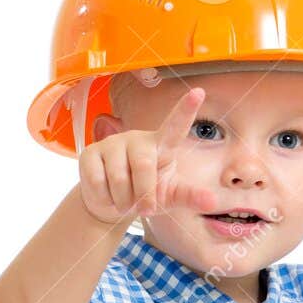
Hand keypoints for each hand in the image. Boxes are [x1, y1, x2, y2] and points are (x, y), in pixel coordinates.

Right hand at [77, 86, 219, 227]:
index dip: (186, 109)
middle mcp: (137, 139)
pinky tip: (107, 195)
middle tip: (145, 210)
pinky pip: (97, 180)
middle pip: (143, 165)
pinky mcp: (90, 153)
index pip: (176, 125)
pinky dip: (105, 198)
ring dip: (124, 200)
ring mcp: (112, 143)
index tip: (199, 92)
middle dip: (144, 194)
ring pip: (118, 177)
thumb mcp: (170, 196)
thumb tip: (212, 202)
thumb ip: (190, 196)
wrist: (111, 204)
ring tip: (125, 201)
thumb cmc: (146, 195)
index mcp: (162, 145)